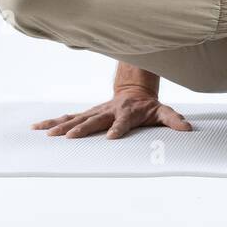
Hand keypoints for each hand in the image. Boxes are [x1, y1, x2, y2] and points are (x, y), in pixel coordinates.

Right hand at [31, 85, 193, 138]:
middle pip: (95, 120)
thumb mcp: (163, 111)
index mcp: (127, 112)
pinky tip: (39, 128)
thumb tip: (187, 129)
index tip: (111, 138)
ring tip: (46, 134)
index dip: (118, 128)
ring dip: (62, 126)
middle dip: (82, 128)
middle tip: (70, 138)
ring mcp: (96, 111)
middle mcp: (109, 110)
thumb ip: (173, 120)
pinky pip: (68, 117)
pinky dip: (53, 122)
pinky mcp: (87, 112)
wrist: (133, 89)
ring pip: (77, 118)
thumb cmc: (148, 105)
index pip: (123, 121)